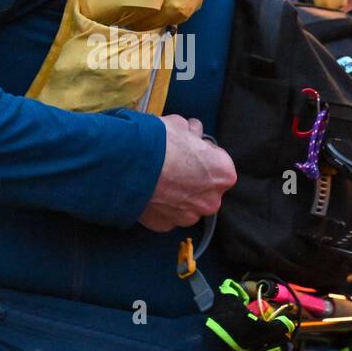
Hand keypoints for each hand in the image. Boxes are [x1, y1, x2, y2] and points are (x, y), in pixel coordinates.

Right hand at [138, 116, 236, 232]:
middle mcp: (210, 200)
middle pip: (206, 188)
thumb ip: (191, 133)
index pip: (219, 162)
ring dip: (177, 194)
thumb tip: (191, 132)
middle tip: (174, 164)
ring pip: (187, 204)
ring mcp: (188, 216)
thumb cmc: (160, 143)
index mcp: (223, 174)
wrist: (129, 163)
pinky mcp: (165, 225)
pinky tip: (149, 191)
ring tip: (158, 179)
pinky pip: (167, 214)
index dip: (203, 153)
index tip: (191, 149)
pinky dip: (160, 206)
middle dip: (193, 177)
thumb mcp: (180, 125)